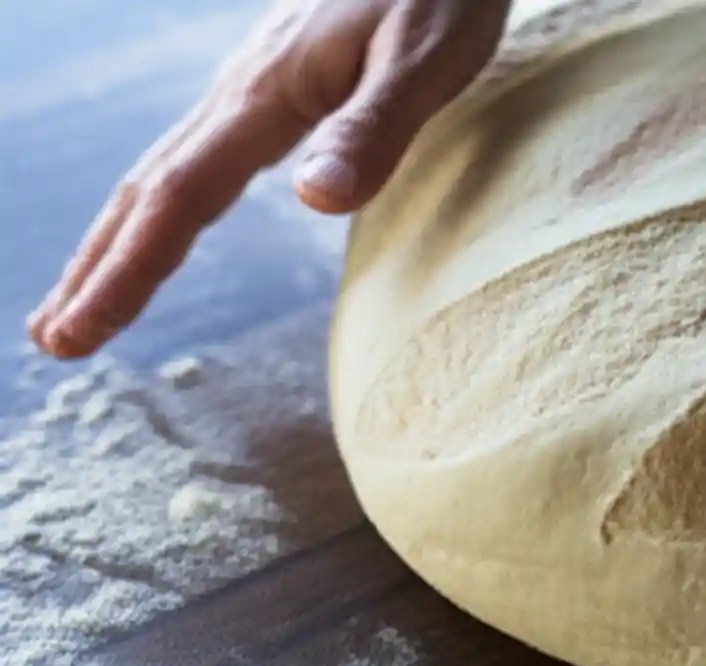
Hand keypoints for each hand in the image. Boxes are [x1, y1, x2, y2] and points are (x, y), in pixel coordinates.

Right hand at [27, 0, 509, 358]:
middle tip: (54, 337)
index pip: (180, 196)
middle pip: (150, 188)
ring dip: (118, 237)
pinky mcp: (273, 84)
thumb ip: (373, 128)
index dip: (129, 268)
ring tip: (82, 295)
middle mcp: (242, 92)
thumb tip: (316, 201)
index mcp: (268, 94)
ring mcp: (251, 86)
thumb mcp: (425, 62)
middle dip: (100, 266)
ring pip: (164, 169)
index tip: (80, 331)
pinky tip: (164, 216)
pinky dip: (161, 201)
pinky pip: (196, 154)